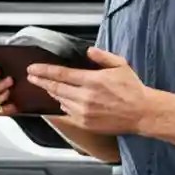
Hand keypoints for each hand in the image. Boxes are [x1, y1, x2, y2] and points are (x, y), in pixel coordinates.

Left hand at [27, 47, 151, 134]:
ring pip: (60, 100)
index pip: (61, 74)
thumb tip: (88, 51)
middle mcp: (85, 97)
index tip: (33, 68)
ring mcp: (84, 112)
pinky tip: (62, 99)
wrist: (142, 113)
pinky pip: (68, 112)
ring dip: (52, 92)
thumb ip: (102, 56)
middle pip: (56, 88)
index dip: (44, 71)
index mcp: (92, 81)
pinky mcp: (86, 123)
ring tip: (46, 86)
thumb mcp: (120, 65)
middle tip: (31, 76)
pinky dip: (63, 104)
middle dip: (41, 81)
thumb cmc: (132, 89)